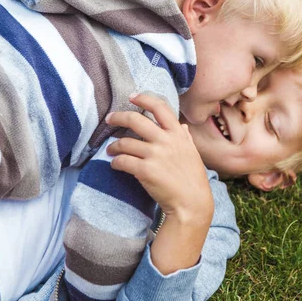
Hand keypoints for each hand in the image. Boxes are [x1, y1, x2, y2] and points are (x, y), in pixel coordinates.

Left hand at [106, 94, 213, 224]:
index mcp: (178, 134)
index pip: (160, 107)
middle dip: (118, 117)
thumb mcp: (192, 153)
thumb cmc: (193, 179)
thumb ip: (185, 137)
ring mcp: (155, 155)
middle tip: (109, 119)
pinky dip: (115, 162)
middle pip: (136, 120)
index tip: (132, 97)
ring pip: (125, 142)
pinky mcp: (145, 170)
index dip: (144, 99)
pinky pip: (122, 161)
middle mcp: (166, 140)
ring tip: (110, 150)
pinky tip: (115, 164)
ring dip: (113, 146)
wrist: (192, 204)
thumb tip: (182, 125)